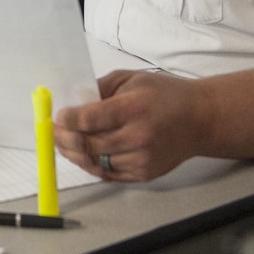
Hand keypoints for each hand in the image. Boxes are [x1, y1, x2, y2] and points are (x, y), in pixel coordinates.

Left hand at [54, 70, 201, 181]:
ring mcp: (143, 159)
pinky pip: (109, 174)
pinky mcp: (145, 174)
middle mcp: (139, 137)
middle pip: (90, 145)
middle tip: (53, 132)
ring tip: (62, 144)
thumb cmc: (164, 95)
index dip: (69, 120)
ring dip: (74, 155)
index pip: (92, 119)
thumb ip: (101, 88)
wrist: (199, 120)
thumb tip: (72, 100)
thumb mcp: (131, 79)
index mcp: (134, 108)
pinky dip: (91, 166)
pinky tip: (81, 155)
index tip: (57, 116)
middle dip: (65, 139)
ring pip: (96, 163)